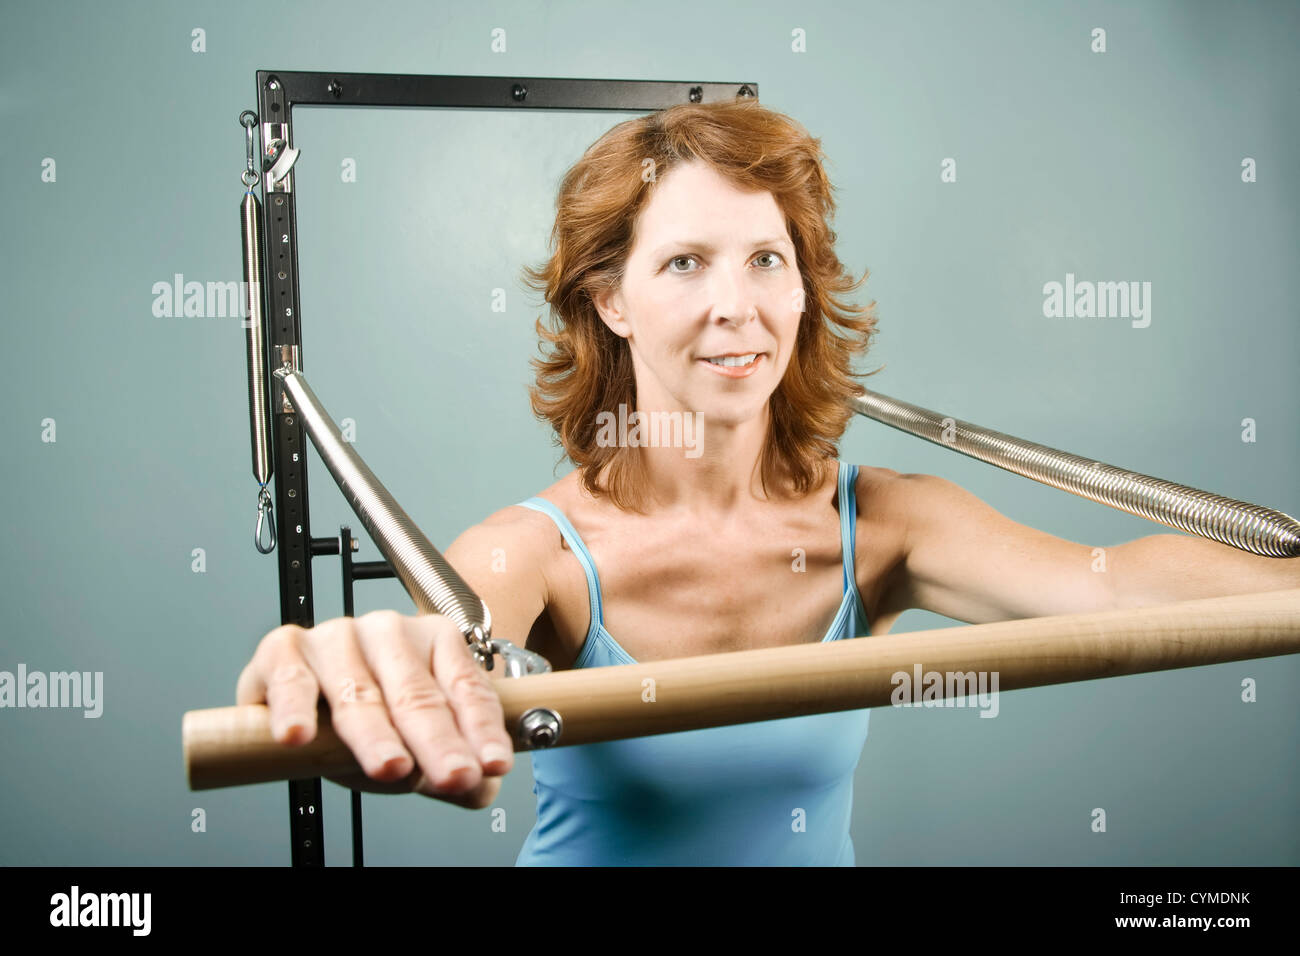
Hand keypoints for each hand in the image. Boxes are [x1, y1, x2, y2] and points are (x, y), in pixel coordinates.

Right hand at [236, 610, 513, 808]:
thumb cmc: (372, 713)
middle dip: (438, 740)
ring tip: (392, 767)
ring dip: (376, 733)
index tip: (491, 765)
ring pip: (359, 692)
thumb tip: (481, 789)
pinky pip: (291, 678)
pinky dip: (294, 707)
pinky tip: (299, 735)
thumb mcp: (419, 743)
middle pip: (417, 694)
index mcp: (436, 641)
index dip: (480, 729)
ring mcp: (338, 636)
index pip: (466, 689)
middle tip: (454, 775)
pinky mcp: (285, 647)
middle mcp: (390, 632)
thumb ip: (451, 763)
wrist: (304, 699)